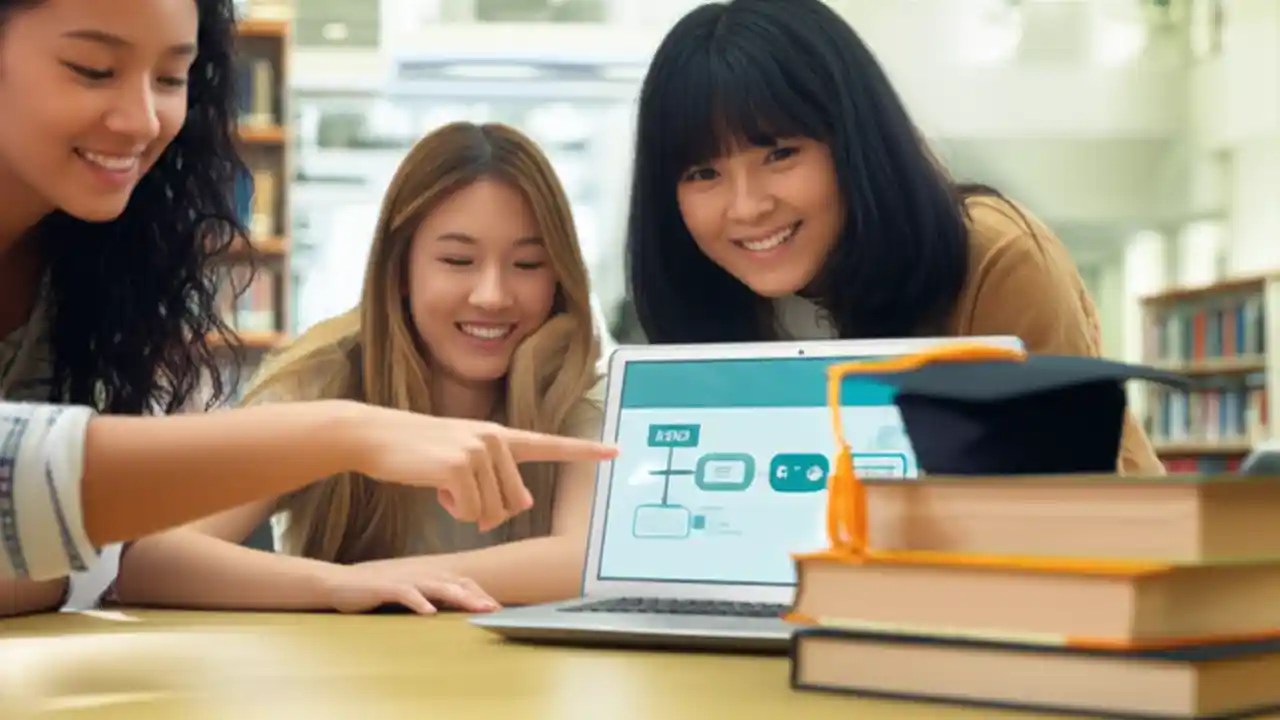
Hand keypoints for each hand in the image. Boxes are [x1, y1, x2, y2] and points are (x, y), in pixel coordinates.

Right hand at [318, 560, 498, 615]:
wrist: (339, 582)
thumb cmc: (376, 589)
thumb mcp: (408, 591)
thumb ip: (429, 595)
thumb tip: (450, 608)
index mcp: (428, 575)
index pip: (462, 582)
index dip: (481, 593)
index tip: (498, 608)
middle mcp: (421, 573)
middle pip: (456, 583)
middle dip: (478, 596)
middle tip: (496, 610)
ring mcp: (405, 579)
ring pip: (438, 586)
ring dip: (459, 597)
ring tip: (477, 609)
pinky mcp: (386, 587)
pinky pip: (406, 593)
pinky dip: (419, 602)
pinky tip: (430, 612)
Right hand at [332, 401, 617, 531]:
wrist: (376, 435)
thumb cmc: (418, 453)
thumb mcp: (461, 463)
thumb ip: (496, 481)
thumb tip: (521, 507)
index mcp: (500, 436)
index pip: (550, 444)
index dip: (585, 451)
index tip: (617, 451)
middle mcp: (495, 438)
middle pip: (513, 503)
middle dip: (487, 511)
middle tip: (456, 493)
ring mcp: (479, 449)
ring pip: (492, 511)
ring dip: (466, 511)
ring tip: (441, 483)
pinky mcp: (459, 465)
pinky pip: (470, 512)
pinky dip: (452, 510)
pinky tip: (434, 487)